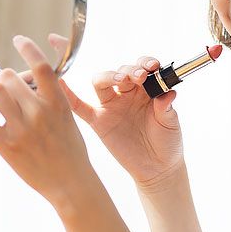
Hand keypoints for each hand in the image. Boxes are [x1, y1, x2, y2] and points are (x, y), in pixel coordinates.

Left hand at [0, 33, 94, 209]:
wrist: (71, 184)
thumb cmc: (70, 151)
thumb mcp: (68, 118)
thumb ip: (51, 98)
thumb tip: (30, 80)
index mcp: (58, 103)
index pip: (40, 66)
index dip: (28, 48)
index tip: (19, 40)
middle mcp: (39, 113)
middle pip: (8, 77)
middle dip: (4, 80)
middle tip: (7, 92)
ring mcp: (22, 129)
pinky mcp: (6, 146)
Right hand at [58, 53, 184, 191]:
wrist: (158, 168)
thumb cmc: (167, 142)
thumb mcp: (171, 123)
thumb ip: (167, 108)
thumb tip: (169, 93)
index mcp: (146, 90)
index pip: (142, 68)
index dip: (145, 63)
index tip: (152, 67)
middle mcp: (127, 94)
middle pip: (120, 72)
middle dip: (129, 70)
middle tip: (139, 77)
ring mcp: (111, 107)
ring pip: (101, 82)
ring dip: (109, 76)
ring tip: (121, 80)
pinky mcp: (99, 122)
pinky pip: (80, 107)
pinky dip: (68, 95)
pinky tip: (60, 83)